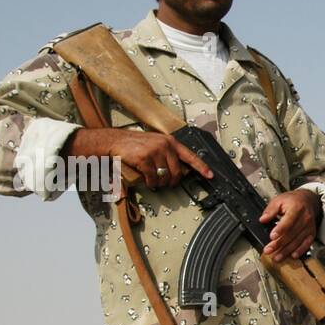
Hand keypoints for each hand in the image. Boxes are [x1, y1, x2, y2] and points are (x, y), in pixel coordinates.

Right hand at [69, 127, 212, 189]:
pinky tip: (146, 180)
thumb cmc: (134, 145)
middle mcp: (165, 145)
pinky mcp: (144, 158)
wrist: (114, 141)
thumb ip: (168, 155)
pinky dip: (150, 183)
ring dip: (159, 183)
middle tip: (164, 182)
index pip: (190, 156)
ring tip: (153, 180)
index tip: (210, 175)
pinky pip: (153, 178)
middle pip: (177, 172)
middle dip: (172, 181)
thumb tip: (180, 171)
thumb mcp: (155, 145)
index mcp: (170, 142)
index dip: (201, 167)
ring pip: (165, 177)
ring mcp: (155, 151)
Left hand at [260, 188, 321, 261]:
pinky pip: (306, 244)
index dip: (280, 230)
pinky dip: (299, 251)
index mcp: (296, 208)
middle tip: (269, 250)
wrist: (309, 200)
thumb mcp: (279, 200)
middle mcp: (305, 218)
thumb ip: (270, 210)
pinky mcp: (311, 233)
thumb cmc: (293, 201)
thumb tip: (263, 219)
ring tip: (276, 257)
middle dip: (279, 244)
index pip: (288, 221)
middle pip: (291, 234)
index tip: (272, 237)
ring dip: (286, 251)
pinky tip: (292, 255)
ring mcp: (309, 227)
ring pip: (297, 241)